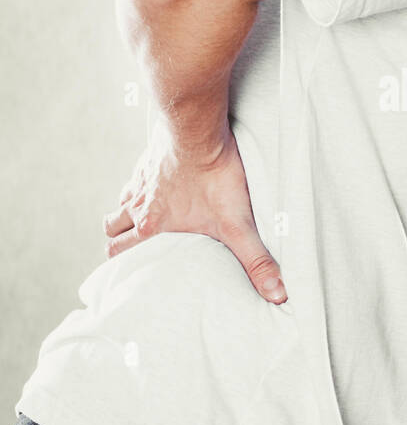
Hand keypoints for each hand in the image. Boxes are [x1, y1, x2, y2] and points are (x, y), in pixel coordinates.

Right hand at [102, 120, 286, 303]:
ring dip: (127, 211)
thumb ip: (256, 260)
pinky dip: (142, 184)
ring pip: (120, 201)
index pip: (117, 249)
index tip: (122, 271)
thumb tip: (276, 295)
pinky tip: (160, 183)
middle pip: (111, 226)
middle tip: (130, 245)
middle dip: (117, 238)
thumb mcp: (238, 225)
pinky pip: (136, 175)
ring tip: (144, 217)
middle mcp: (139, 203)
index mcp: (151, 224)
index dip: (117, 262)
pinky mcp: (150, 157)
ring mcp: (141, 178)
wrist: (199, 129)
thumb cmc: (214, 176)